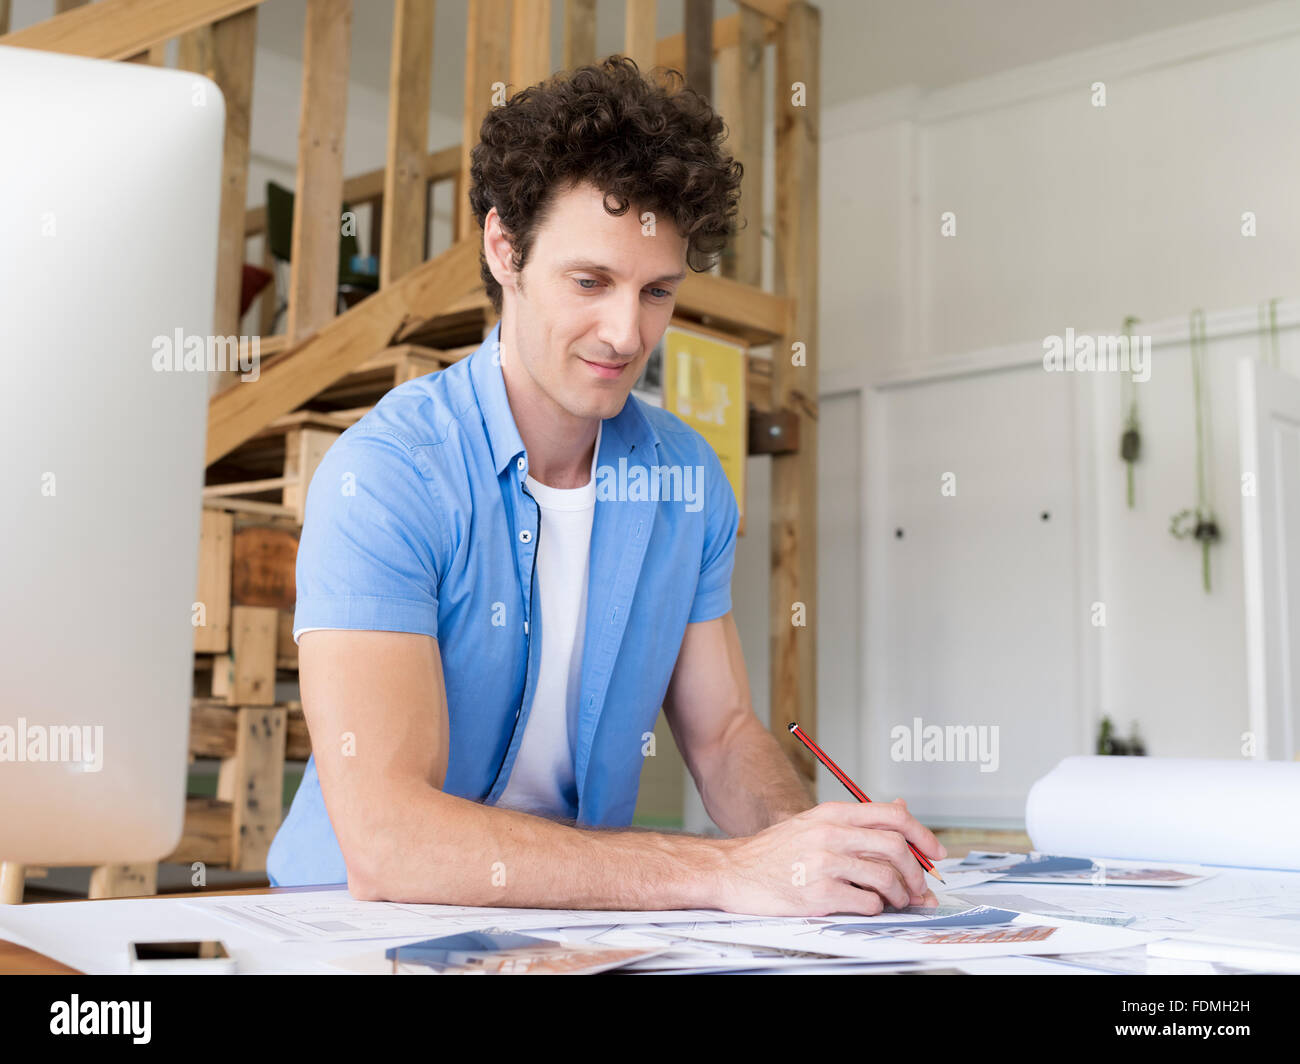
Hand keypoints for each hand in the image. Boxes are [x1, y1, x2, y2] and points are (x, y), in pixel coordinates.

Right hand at [714, 799, 946, 916]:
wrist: (733, 871)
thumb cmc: (775, 851)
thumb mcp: (814, 823)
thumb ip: (856, 821)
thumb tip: (901, 809)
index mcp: (831, 813)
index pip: (892, 817)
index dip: (923, 835)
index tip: (937, 853)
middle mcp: (830, 834)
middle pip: (895, 848)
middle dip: (917, 873)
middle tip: (919, 888)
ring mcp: (824, 864)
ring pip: (885, 878)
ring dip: (899, 895)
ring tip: (896, 901)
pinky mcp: (818, 894)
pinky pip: (865, 903)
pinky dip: (875, 908)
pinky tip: (867, 906)